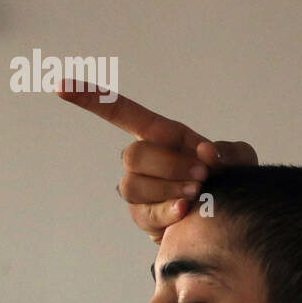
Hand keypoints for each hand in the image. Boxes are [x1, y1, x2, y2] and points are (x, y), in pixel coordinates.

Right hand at [57, 79, 257, 242]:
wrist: (230, 216)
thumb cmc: (231, 179)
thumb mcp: (239, 159)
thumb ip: (229, 151)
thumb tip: (206, 152)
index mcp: (163, 136)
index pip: (122, 112)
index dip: (93, 99)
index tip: (61, 85)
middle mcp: (145, 160)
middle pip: (133, 155)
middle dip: (169, 164)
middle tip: (202, 173)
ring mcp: (140, 189)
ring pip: (133, 184)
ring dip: (168, 187)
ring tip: (197, 192)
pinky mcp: (144, 217)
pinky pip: (144, 213)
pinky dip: (167, 211)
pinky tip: (185, 210)